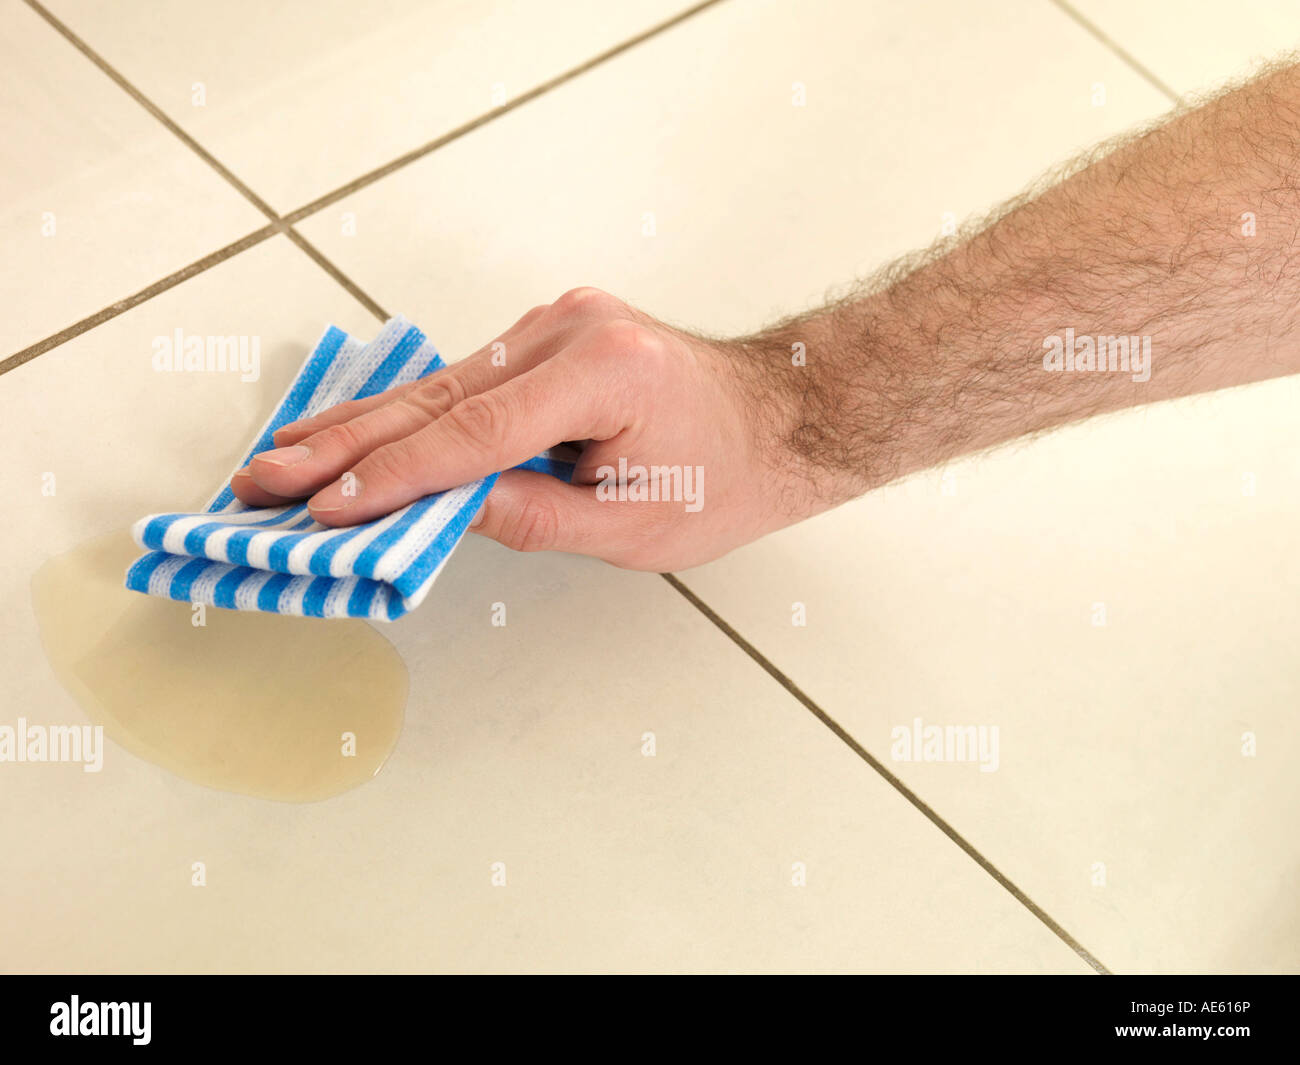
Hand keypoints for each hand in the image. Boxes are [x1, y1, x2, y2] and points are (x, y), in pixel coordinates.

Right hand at [229, 288, 822, 570]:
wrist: (781, 415)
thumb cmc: (727, 474)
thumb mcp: (635, 525)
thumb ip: (532, 517)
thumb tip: (440, 513)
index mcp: (603, 372)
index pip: (473, 433)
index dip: (392, 476)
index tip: (325, 506)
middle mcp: (572, 330)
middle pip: (437, 398)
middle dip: (344, 444)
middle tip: (265, 477)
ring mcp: (557, 323)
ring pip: (439, 384)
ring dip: (360, 426)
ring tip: (285, 459)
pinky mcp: (549, 333)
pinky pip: (464, 379)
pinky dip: (408, 414)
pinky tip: (351, 431)